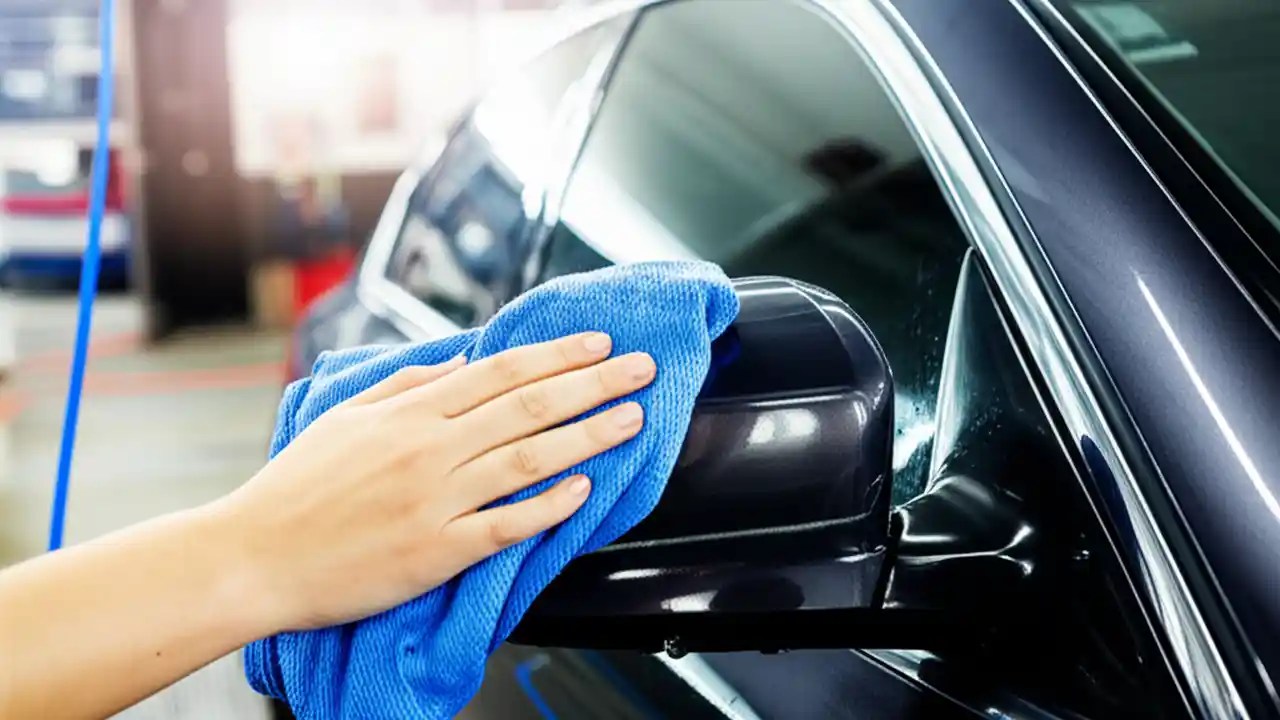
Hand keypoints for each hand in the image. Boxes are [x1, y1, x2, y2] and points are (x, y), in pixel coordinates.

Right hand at [216, 332, 654, 633]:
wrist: (254, 557)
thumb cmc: (297, 487)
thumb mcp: (345, 416)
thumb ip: (406, 384)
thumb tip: (460, 360)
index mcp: (409, 413)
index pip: (500, 371)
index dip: (558, 354)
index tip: (601, 343)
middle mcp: (429, 449)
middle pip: (529, 406)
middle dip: (593, 383)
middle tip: (641, 369)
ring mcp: (435, 501)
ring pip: (529, 459)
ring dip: (588, 435)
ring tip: (632, 419)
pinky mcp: (436, 551)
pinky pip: (505, 525)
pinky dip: (548, 506)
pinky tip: (584, 491)